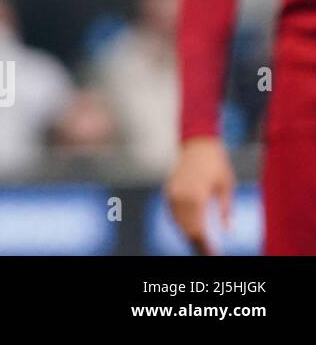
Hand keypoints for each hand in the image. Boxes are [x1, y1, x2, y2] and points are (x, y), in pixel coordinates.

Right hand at [165, 136, 234, 254]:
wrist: (197, 142)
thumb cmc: (216, 162)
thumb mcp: (227, 185)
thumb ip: (226, 209)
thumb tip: (228, 229)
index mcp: (197, 197)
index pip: (198, 229)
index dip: (205, 245)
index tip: (213, 254)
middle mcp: (181, 197)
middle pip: (186, 229)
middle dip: (197, 243)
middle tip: (207, 252)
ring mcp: (173, 193)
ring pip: (177, 222)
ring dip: (187, 234)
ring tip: (199, 244)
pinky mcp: (169, 189)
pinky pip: (172, 212)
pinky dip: (180, 223)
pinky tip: (188, 229)